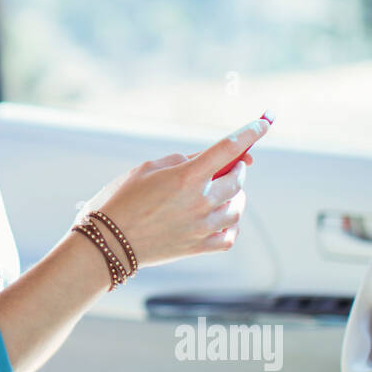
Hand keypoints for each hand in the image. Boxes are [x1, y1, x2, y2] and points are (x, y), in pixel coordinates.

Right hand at [80, 118, 268, 267]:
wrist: (107, 244)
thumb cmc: (122, 200)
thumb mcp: (148, 169)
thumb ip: (183, 160)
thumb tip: (213, 158)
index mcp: (186, 177)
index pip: (228, 148)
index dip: (249, 133)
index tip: (264, 124)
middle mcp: (199, 202)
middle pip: (237, 179)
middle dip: (235, 168)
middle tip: (227, 166)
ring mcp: (202, 227)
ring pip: (237, 207)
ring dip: (234, 195)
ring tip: (220, 192)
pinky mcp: (199, 247)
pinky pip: (230, 234)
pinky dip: (229, 223)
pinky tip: (219, 217)